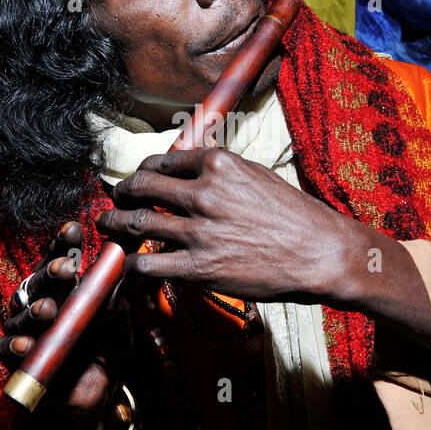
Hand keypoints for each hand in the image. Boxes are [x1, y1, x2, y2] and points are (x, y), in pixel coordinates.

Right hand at [0, 222, 132, 429]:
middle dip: (51, 273)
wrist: (94, 398)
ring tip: (48, 310)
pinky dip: (13, 345)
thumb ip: (118, 304)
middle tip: (66, 268)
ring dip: (34, 310)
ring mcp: (27, 329)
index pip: (61, 259)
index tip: (74, 229)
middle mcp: (42, 303)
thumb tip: (121, 274)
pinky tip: (26, 344)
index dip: (64, 244)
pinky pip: (5, 347)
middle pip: (39, 281)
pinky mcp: (16, 358)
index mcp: (66, 290)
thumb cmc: (105, 353)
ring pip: (20, 312)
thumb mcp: (119, 328)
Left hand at [95, 148, 370, 304]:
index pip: (162, 161)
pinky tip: (133, 264)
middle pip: (140, 186)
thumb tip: (194, 168)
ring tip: (108, 227)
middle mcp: (203, 193)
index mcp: (219, 165)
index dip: (143, 171)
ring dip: (115, 224)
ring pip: (135, 223)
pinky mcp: (199, 267)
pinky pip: (147, 263)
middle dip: (122, 192)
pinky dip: (133, 263)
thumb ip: (223, 173)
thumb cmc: (296, 216)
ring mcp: (198, 231)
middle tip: (116, 199)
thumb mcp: (258, 176)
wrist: (322, 254)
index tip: (138, 180)